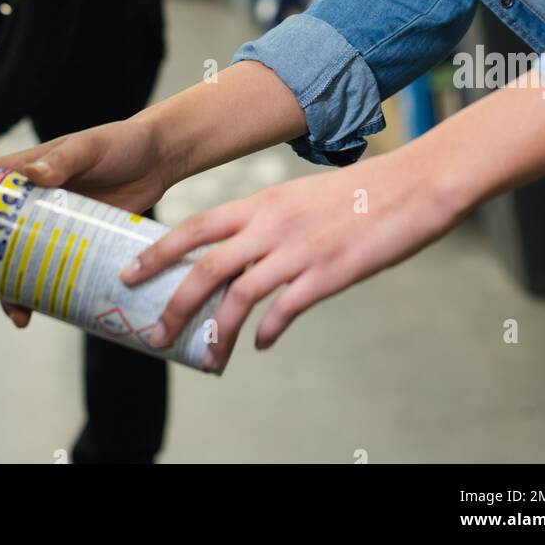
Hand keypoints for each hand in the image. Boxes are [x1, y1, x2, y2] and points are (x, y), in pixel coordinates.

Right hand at [0, 115, 172, 324]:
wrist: (156, 162)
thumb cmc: (119, 144)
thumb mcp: (89, 147)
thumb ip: (62, 160)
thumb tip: (35, 175)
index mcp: (21, 170)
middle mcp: (25, 200)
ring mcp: (43, 225)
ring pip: (2, 259)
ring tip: (5, 306)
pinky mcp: (65, 244)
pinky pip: (37, 272)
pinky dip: (28, 292)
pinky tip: (31, 309)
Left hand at [121, 145, 457, 371]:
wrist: (412, 186)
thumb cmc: (359, 193)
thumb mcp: (301, 198)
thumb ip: (269, 222)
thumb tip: (244, 253)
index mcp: (263, 202)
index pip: (196, 226)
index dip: (159, 251)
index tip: (132, 272)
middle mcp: (272, 224)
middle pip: (206, 267)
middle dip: (175, 304)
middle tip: (156, 333)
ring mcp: (299, 250)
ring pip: (239, 296)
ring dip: (217, 332)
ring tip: (208, 358)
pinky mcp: (328, 274)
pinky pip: (284, 310)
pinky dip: (266, 331)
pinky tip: (260, 343)